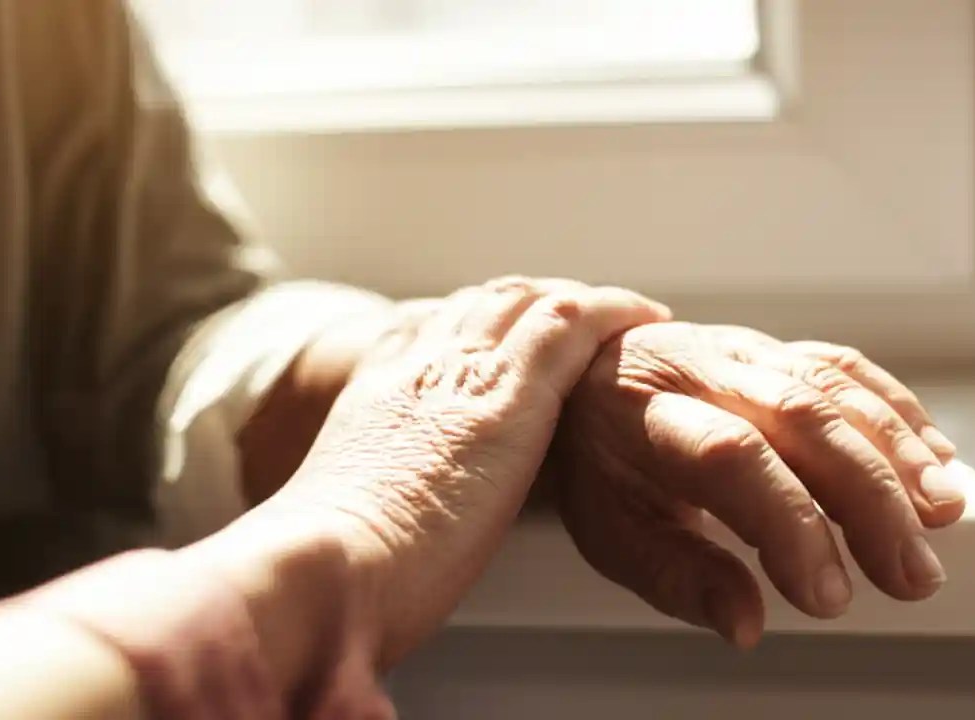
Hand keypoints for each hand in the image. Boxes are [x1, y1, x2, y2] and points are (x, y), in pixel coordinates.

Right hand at [195, 278, 668, 704]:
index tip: (499, 330)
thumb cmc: (333, 573)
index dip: (471, 320)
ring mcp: (465, 371)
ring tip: (616, 314)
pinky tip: (647, 317)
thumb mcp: (344, 515)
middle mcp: (418, 365)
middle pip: (483, 301)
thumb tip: (387, 532)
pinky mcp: (511, 392)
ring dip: (577, 301)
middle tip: (572, 312)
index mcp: (374, 393)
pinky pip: (575, 323)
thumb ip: (374, 499)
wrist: (327, 566)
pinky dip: (614, 312)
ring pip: (531, 300)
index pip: (426, 326)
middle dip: (530, 300)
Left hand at [553, 322, 961, 647]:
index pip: (733, 458)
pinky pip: (847, 368)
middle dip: (870, 499)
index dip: (791, 525)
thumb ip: (678, 576)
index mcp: (650, 415)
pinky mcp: (780, 347)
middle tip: (912, 573)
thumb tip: (746, 625)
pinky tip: (934, 459)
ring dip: (899, 454)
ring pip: (834, 390)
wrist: (585, 375)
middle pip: (802, 419)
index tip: (829, 596)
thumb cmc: (603, 461)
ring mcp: (748, 351)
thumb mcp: (611, 528)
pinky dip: (897, 412)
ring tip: (942, 516)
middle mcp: (704, 369)